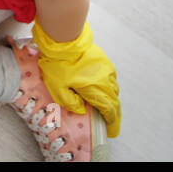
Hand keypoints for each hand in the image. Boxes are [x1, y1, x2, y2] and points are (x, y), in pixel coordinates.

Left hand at [33, 20, 121, 136]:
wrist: (62, 40)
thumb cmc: (58, 64)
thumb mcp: (58, 88)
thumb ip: (70, 102)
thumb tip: (82, 109)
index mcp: (96, 89)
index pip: (109, 110)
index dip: (112, 123)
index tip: (111, 131)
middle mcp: (106, 80)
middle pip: (114, 102)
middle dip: (113, 114)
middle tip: (110, 124)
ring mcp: (107, 70)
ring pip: (113, 90)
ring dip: (111, 100)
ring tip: (105, 109)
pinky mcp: (105, 61)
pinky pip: (110, 78)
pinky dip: (108, 87)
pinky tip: (101, 90)